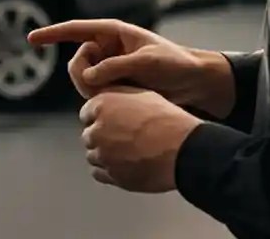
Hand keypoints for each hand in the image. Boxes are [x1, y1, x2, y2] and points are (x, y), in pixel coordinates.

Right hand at [27, 19, 234, 118]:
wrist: (197, 83)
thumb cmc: (176, 64)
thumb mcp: (147, 62)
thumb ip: (115, 68)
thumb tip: (86, 78)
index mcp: (113, 33)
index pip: (76, 30)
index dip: (52, 34)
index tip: (31, 39)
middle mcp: (108, 49)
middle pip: (77, 62)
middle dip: (85, 75)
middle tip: (107, 87)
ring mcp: (110, 68)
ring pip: (84, 81)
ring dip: (97, 90)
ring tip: (127, 91)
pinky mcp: (115, 86)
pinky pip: (96, 94)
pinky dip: (104, 99)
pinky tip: (128, 99)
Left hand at [80, 86, 201, 192]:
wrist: (183, 149)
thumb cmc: (168, 121)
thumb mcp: (142, 95)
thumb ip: (119, 98)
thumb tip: (112, 102)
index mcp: (102, 106)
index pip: (87, 113)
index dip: (100, 118)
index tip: (111, 121)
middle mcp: (97, 130)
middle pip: (89, 135)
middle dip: (102, 137)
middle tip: (122, 138)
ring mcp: (103, 155)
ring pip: (93, 155)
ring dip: (105, 154)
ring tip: (127, 153)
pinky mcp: (112, 175)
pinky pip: (99, 173)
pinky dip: (108, 171)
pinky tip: (124, 165)